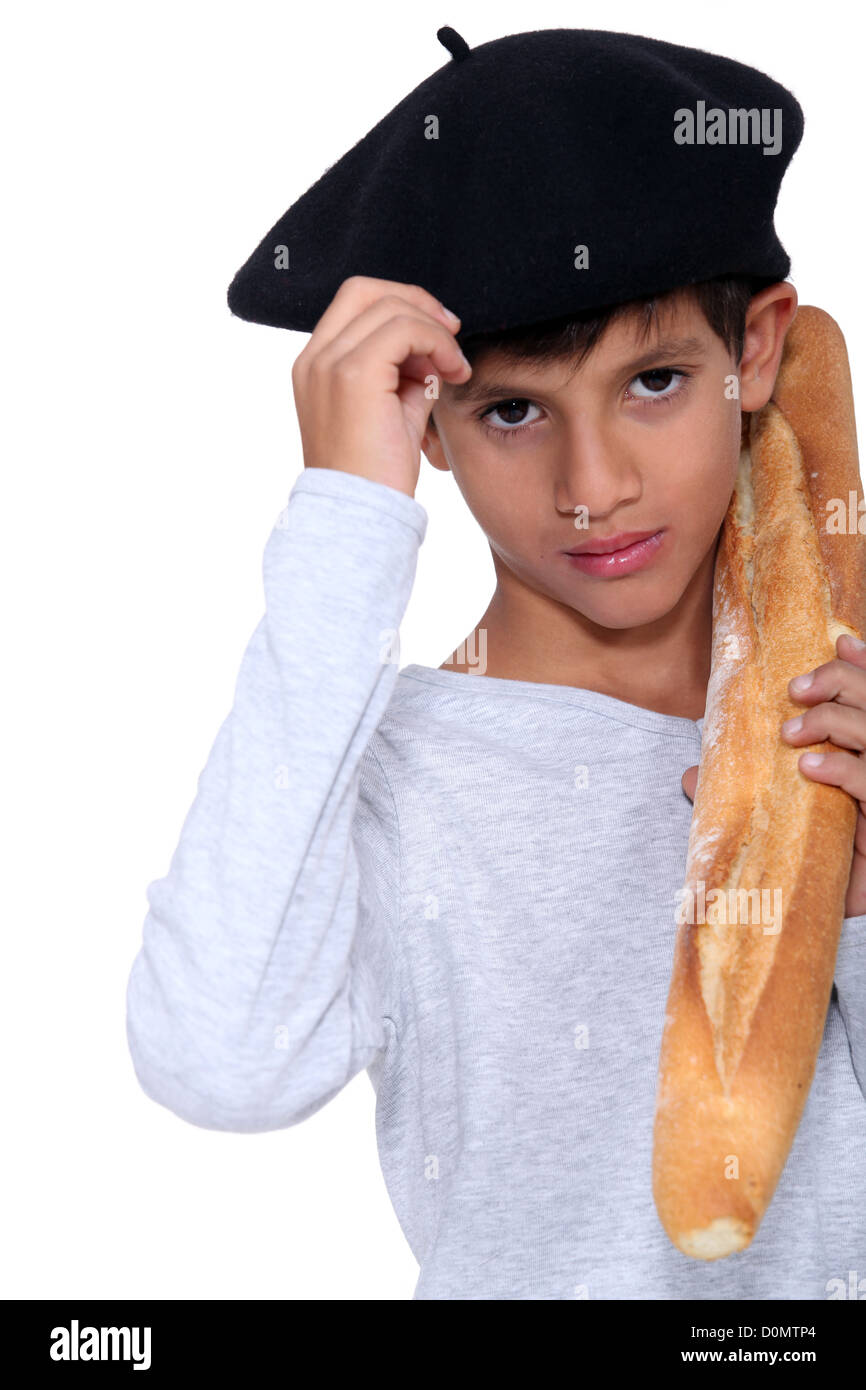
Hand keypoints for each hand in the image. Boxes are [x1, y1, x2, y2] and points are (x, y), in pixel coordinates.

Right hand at [291, 275, 470, 498]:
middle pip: (366, 290)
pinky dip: (437, 343)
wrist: (360, 516)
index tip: (439, 335)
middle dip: (418, 304)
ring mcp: (329, 365)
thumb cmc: (377, 475)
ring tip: (454, 368)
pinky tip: (453, 373)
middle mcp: (314, 359)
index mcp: (315, 365)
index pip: (354, 302)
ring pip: (389, 306)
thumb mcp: (393, 412)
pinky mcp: (353, 376)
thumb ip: (408, 374)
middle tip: (453, 336)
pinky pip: (404, 330)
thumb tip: (435, 349)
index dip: (402, 305)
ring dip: (434, 330)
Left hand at [681, 632, 865, 916]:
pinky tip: (810, 767)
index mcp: (865, 752)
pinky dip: (841, 767)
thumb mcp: (775, 820)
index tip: (837, 641)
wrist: (831, 917)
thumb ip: (741, 794)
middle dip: (841, 681)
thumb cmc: (813, 863)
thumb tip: (691, 775)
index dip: (864, 662)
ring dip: (833, 721)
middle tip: (795, 691)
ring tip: (790, 736)